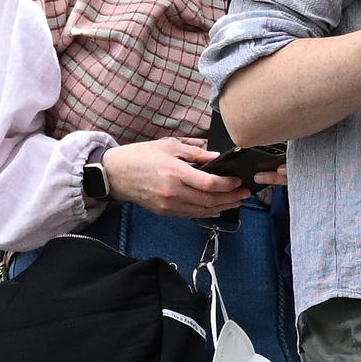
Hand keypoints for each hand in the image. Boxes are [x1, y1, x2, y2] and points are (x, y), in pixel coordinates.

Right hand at [100, 137, 250, 218]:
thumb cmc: (140, 156)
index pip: (209, 184)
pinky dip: (207, 213)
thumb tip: (217, 157)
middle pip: (210, 200)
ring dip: (223, 207)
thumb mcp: (168, 146)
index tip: (239, 180)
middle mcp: (173, 192)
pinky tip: (217, 208)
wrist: (115, 174)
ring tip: (236, 202)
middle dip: (231, 197)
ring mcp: (168, 205)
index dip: (228, 184)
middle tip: (245, 193)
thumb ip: (195, 153)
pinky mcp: (164, 212)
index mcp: (175, 172)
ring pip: (202, 211)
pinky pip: (190, 215)